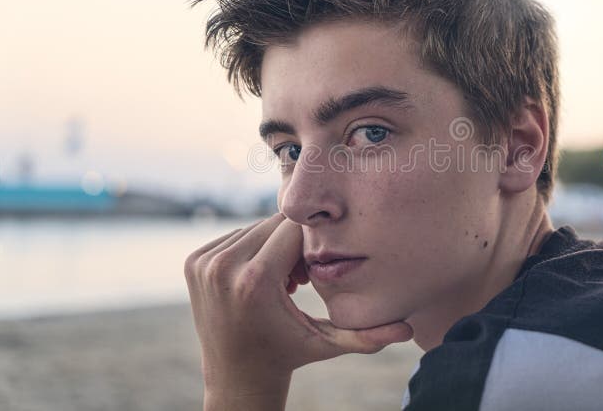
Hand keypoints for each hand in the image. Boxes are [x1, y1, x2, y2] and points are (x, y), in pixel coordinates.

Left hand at [183, 212, 413, 405]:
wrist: (236, 377)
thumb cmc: (288, 356)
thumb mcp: (327, 344)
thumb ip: (367, 335)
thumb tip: (409, 329)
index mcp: (254, 282)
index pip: (295, 229)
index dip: (312, 245)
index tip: (313, 273)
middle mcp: (223, 267)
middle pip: (274, 225)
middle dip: (293, 244)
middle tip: (299, 279)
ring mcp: (203, 262)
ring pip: (255, 227)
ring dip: (273, 245)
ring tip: (280, 282)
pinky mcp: (193, 261)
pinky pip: (234, 235)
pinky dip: (251, 248)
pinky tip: (259, 278)